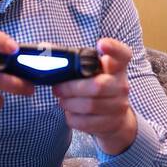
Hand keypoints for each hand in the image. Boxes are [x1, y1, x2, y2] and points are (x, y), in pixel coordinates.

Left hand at [52, 37, 138, 155]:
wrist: (115, 118)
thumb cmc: (96, 87)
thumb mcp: (90, 72)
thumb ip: (70, 59)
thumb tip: (44, 48)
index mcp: (117, 66)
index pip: (122, 53)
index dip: (113, 48)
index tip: (101, 44)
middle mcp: (122, 85)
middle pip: (98, 85)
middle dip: (71, 88)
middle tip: (57, 88)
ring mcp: (119, 105)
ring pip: (89, 105)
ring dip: (69, 103)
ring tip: (62, 100)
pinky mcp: (111, 122)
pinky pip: (86, 122)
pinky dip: (72, 117)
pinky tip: (71, 112)